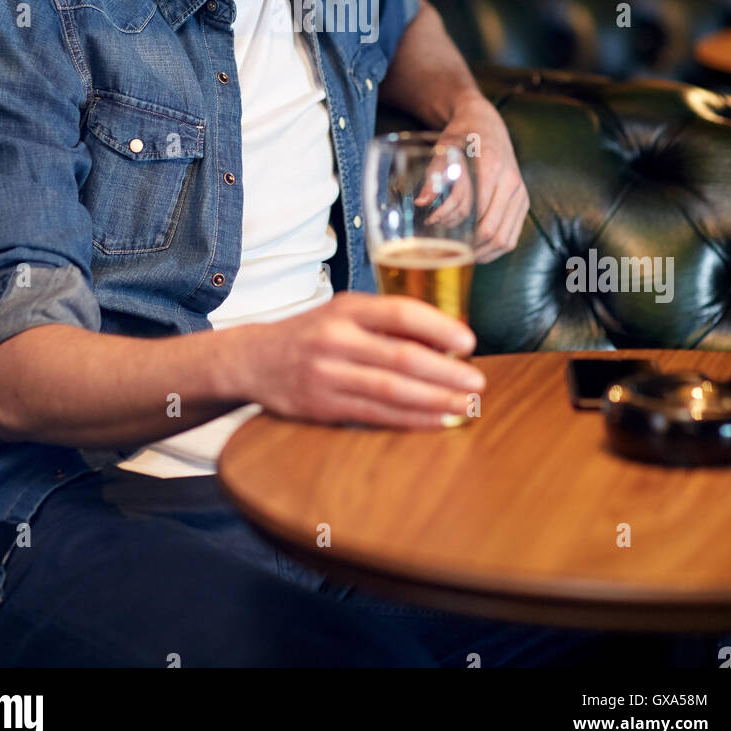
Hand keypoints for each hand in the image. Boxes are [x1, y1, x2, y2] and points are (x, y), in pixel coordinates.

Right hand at [231, 293, 484, 428]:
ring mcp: (327, 374)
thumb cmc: (312, 333)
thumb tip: (445, 339)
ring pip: (390, 390)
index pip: (399, 313)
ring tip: (465, 405)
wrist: (253, 359)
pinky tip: (436, 421)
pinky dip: (410, 420)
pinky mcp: (322, 406)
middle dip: (445, 372)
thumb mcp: (343, 313)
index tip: (468, 342)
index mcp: (346, 309)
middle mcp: (335, 338)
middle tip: (477, 382)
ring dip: (434, 400)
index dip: (438, 327)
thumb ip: (385, 322)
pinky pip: (375, 415)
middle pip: (400, 356)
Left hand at [436, 88, 529, 262]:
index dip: (454, 228)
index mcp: (491, 167)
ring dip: (483, 253)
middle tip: (446, 252)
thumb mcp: (442, 151)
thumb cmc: (462, 136)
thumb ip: (434, 177)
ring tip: (461, 256)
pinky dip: (495, 249)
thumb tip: (422, 203)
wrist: (486, 124)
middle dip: (468, 247)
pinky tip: (477, 250)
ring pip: (505, 239)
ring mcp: (520, 193)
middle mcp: (510, 182)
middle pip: (491, 230)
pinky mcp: (523, 201)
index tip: (434, 230)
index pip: (475, 212)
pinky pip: (513, 235)